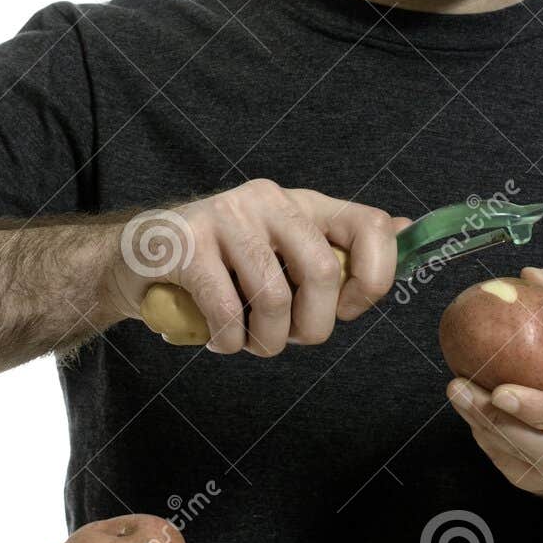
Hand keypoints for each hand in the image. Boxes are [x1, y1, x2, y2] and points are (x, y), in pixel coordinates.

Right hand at [102, 178, 412, 355]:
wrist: (135, 257)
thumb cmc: (220, 263)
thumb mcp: (282, 248)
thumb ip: (337, 245)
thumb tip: (407, 228)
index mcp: (302, 203)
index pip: (372, 227)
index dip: (374, 280)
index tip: (347, 311)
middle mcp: (269, 200)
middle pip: (323, 273)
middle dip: (310, 328)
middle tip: (284, 336)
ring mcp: (225, 217)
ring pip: (274, 299)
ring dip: (264, 343)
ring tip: (247, 341)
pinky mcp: (186, 243)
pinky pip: (226, 312)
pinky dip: (227, 342)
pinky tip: (218, 339)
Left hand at [445, 263, 542, 498]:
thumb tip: (532, 274)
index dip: (540, 410)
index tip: (504, 390)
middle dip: (500, 423)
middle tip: (462, 388)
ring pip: (518, 459)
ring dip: (482, 426)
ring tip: (458, 392)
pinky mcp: (537, 482)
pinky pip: (504, 462)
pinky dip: (484, 435)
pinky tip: (469, 406)